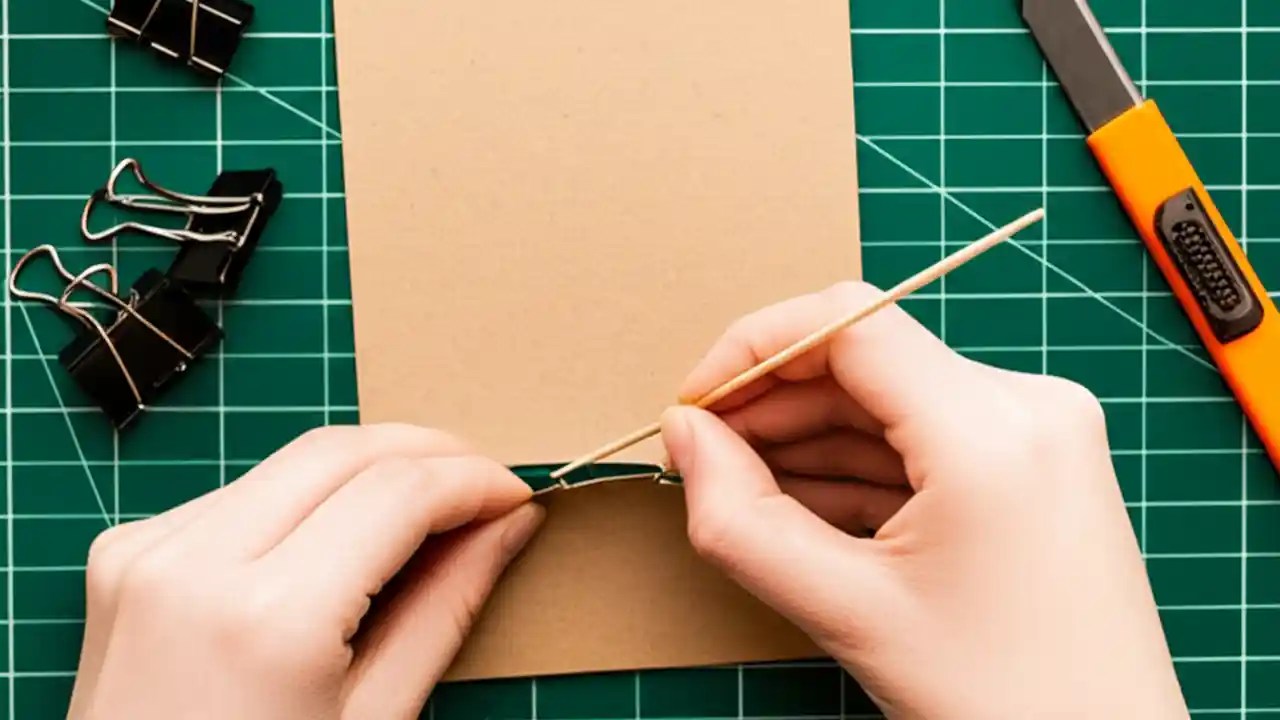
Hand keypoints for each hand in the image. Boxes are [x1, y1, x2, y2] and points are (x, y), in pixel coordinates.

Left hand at [67, 424, 543, 719]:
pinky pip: (239, 493)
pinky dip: (304, 499)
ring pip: (291, 461)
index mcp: (269, 620)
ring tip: (424, 510)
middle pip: (342, 451)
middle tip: (485, 485)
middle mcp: (196, 564)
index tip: (515, 494)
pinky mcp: (126, 553)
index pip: (397, 493)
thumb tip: (506, 527)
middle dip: (429, 452)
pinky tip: (337, 538)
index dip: (472, 481)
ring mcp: (149, 551)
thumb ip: (444, 610)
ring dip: (369, 470)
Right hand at [661, 282, 1188, 718]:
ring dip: (810, 438)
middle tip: (704, 458)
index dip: (752, 348)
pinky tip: (805, 505)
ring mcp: (1040, 430)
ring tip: (745, 491)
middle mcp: (1028, 404)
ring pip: (891, 401)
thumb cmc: (1001, 700)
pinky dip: (860, 465)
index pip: (845, 322)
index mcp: (990, 429)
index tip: (695, 404)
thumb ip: (741, 519)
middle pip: (865, 360)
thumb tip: (685, 436)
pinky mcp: (1036, 461)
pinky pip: (925, 438)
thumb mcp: (848, 611)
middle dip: (773, 405)